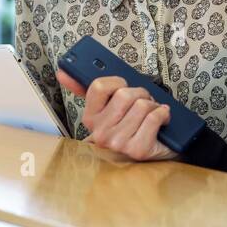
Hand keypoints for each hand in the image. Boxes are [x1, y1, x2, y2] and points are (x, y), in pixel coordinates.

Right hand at [56, 70, 177, 161]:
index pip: (99, 86)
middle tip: (142, 103)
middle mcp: (100, 133)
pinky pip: (154, 117)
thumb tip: (62, 73)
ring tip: (151, 113)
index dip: (117, 82)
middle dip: (141, 94)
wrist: (153, 154)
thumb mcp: (109, 107)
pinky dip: (163, 114)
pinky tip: (162, 119)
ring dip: (154, 105)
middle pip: (124, 95)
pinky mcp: (138, 149)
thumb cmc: (132, 126)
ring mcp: (118, 143)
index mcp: (90, 119)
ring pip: (142, 105)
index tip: (123, 88)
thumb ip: (88, 90)